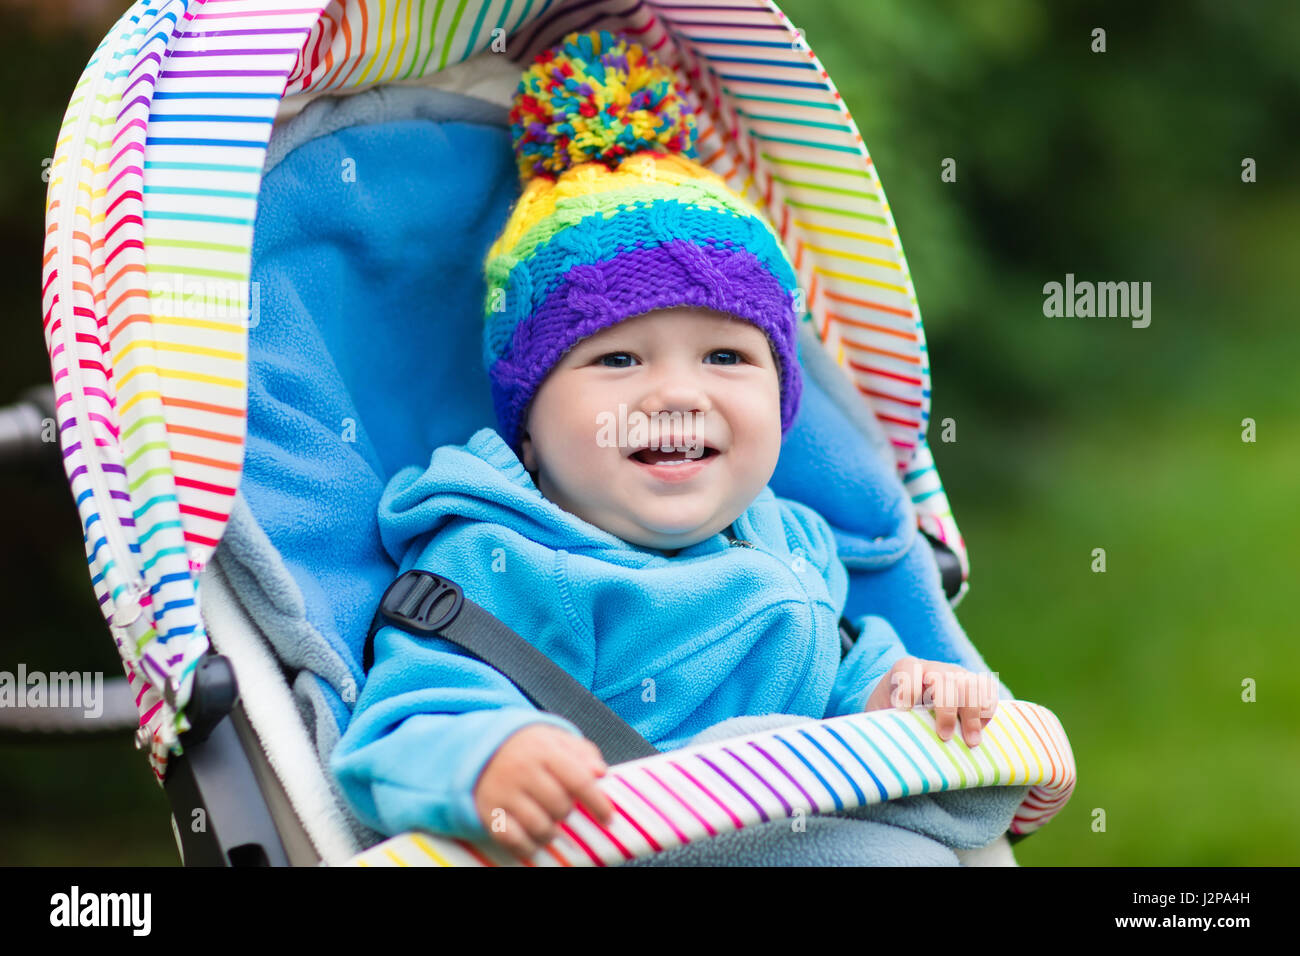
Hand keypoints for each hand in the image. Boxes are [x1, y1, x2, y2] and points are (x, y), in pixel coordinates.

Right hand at [473, 724, 613, 857]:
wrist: (484, 748)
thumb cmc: (531, 748)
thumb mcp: (557, 740)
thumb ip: (583, 752)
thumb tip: (601, 772)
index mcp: (544, 749)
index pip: (578, 780)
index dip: (597, 803)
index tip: (608, 818)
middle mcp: (522, 770)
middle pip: (560, 806)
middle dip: (567, 812)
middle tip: (563, 808)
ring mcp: (503, 792)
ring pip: (539, 827)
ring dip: (551, 832)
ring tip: (551, 825)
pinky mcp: (488, 811)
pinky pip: (513, 840)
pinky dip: (528, 846)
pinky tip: (533, 840)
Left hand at [863, 656, 997, 747]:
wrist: (909, 706)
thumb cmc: (893, 713)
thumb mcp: (882, 714)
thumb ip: (888, 722)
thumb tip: (897, 745)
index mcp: (905, 669)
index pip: (907, 669)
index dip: (907, 688)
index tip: (903, 710)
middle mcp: (932, 668)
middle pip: (945, 679)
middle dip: (946, 709)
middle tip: (945, 737)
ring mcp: (956, 674)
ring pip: (971, 684)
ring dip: (972, 714)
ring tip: (971, 741)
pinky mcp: (974, 685)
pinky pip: (988, 691)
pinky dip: (986, 711)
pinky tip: (979, 729)